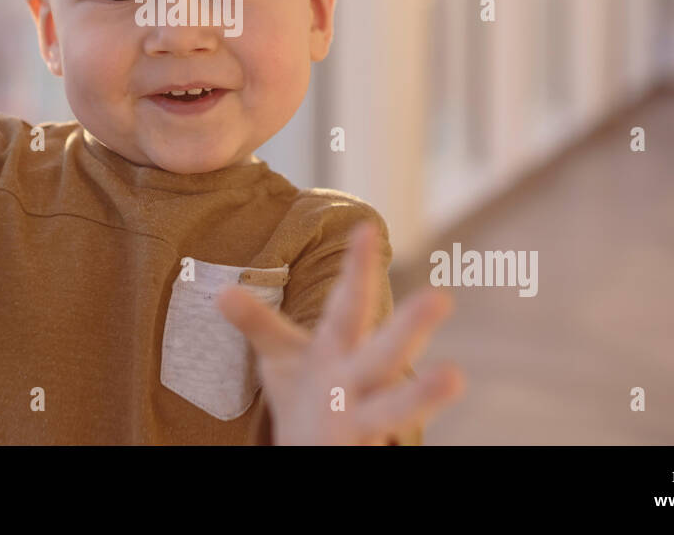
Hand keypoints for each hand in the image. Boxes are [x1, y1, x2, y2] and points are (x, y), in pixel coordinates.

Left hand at [217, 221, 463, 444]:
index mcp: (339, 346)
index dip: (357, 267)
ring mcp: (364, 419)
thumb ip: (257, 323)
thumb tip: (218, 292)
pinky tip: (402, 443)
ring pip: (396, 407)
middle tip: (440, 297)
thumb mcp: (280, 356)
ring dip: (423, 393)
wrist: (314, 447)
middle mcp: (360, 378)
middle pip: (387, 350)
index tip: (365, 226)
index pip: (350, 301)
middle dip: (410, 326)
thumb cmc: (304, 392)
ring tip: (455, 376)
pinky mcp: (357, 448)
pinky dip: (394, 444)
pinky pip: (383, 444)